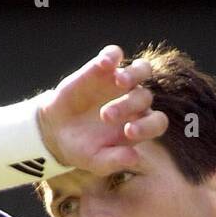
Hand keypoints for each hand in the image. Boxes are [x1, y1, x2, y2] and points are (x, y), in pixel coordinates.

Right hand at [37, 44, 168, 175]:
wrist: (58, 131)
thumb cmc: (83, 149)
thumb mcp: (96, 161)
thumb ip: (116, 161)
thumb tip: (134, 158)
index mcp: (139, 125)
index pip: (157, 122)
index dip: (148, 126)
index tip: (128, 132)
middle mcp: (135, 102)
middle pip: (145, 97)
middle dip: (128, 105)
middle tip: (105, 116)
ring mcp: (120, 83)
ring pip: (140, 70)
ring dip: (132, 74)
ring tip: (118, 81)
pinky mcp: (103, 68)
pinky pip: (114, 54)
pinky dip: (112, 56)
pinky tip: (103, 63)